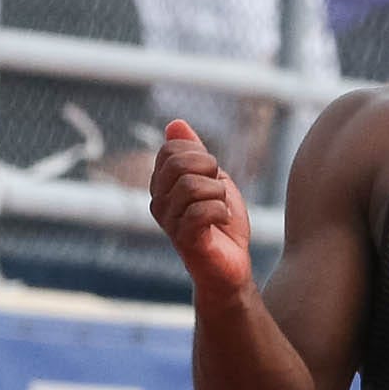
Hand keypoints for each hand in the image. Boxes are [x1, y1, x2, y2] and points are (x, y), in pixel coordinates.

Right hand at [150, 119, 252, 298]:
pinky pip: (202, 211)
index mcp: (161, 186)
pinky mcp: (184, 240)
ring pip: (193, 187)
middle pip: (179, 165)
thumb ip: (193, 153)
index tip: (211, 175)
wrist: (230, 265)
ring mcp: (169, 222)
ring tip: (221, 210)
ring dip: (219, 195)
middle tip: (218, 192)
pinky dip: (222, 212)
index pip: (171, 150)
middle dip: (210, 172)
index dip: (199, 155)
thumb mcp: (211, 179)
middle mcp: (158, 203)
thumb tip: (175, 124)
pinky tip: (222, 223)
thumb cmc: (220, 224)